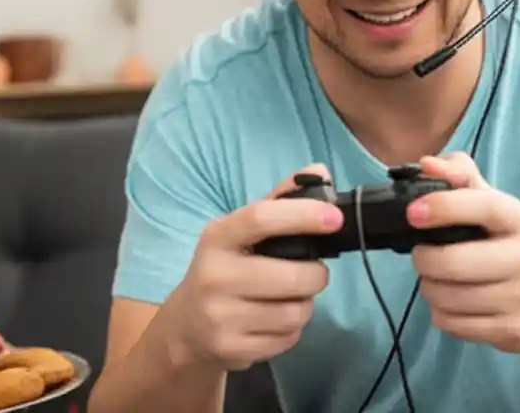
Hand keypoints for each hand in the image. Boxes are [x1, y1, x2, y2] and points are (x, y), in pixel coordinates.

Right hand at [162, 164, 341, 370]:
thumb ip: (279, 202)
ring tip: (289, 299)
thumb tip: (320, 171)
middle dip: (315, 275)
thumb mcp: (239, 234)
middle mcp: (214, 276)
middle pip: (293, 276)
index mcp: (217, 238)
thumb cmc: (222, 270)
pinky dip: (291, 330)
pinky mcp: (232, 348)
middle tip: (310, 273)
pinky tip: (273, 321)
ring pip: (296, 312)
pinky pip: (287, 339)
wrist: (185, 327)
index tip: (334, 218)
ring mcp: (221, 316)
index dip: (303, 216)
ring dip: (304, 305)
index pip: (260, 218)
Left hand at [408, 153, 519, 352]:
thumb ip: (461, 177)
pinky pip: (451, 323)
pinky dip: (441, 313)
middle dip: (423, 258)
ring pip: (445, 296)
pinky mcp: (513, 331)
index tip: (413, 212)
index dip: (443, 207)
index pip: (483, 206)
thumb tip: (427, 163)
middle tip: (424, 255)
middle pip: (451, 262)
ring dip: (429, 287)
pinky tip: (453, 303)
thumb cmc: (514, 242)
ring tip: (439, 279)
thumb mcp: (496, 205)